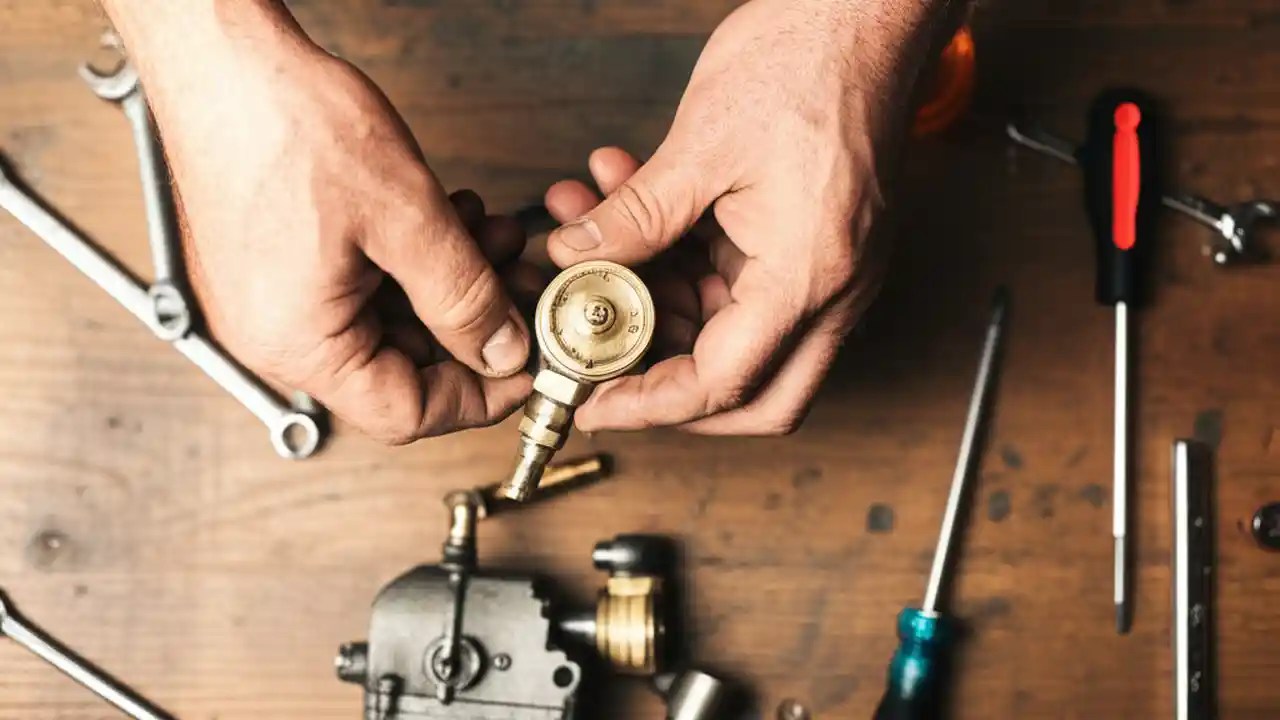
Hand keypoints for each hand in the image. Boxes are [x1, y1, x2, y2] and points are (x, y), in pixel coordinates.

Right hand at [115, 4, 534, 442]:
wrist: (219, 57)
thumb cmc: (278, 121)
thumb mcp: (406, 217)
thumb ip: (463, 298)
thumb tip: (502, 351)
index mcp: (299, 344)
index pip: (408, 413)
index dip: (481, 393)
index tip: (527, 362)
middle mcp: (278, 335)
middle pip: (403, 368)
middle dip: (473, 324)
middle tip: (519, 285)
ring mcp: (276, 301)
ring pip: (391, 322)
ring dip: (451, 286)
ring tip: (492, 237)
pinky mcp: (281, 266)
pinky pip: (364, 287)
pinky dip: (414, 263)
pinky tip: (451, 222)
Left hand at [545, 0, 946, 434]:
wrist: (871, 11)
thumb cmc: (811, 59)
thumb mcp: (703, 143)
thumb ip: (635, 214)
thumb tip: (577, 254)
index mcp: (810, 274)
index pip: (725, 383)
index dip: (651, 404)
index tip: (596, 403)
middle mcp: (834, 288)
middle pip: (755, 395)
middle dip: (672, 393)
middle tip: (606, 371)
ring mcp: (829, 269)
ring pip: (741, 339)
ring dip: (663, 306)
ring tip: (596, 251)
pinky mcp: (816, 244)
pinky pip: (745, 286)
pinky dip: (685, 267)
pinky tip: (635, 218)